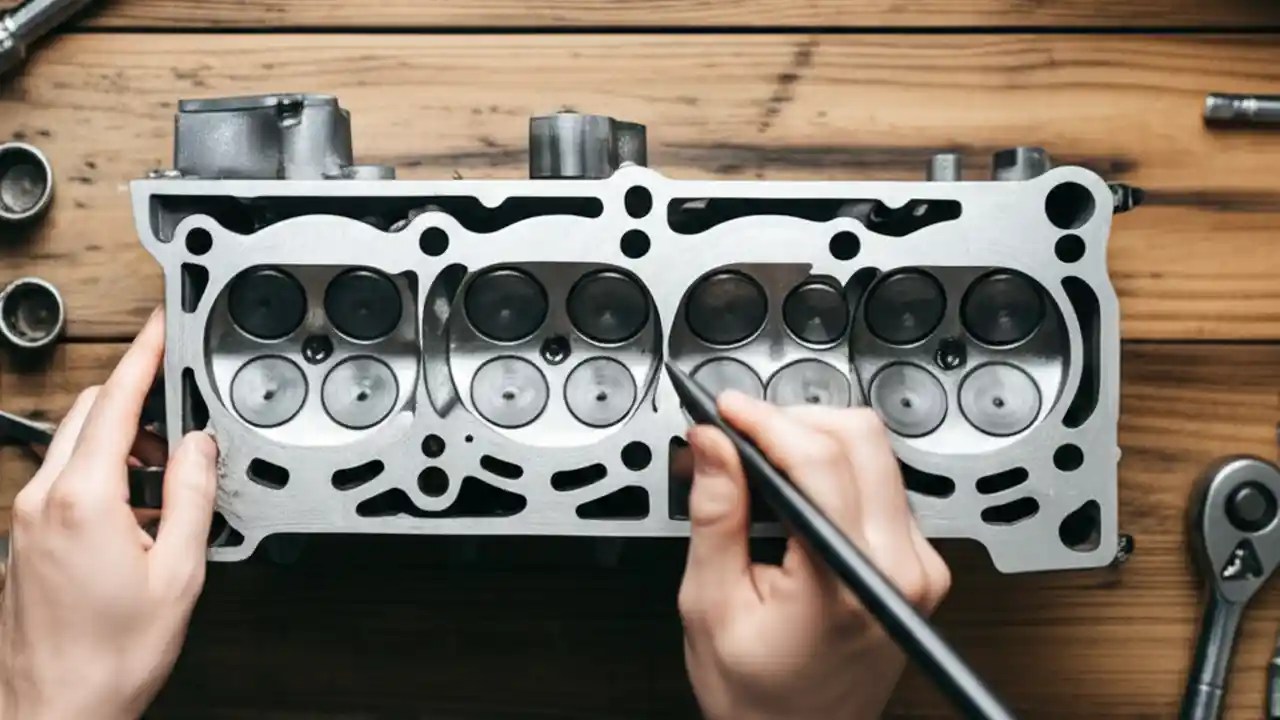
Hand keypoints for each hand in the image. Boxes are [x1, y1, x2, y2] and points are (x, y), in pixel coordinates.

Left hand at [0, 310, 217, 719]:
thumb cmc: (111, 656)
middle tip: (180, 427)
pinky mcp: (20, 540)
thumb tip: (198, 446)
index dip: (143, 355)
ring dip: (118, 444)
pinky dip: (100, 476)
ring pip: (72, 446)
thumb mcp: (180, 572)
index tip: (160, 326)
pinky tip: (134, 516)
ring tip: (164, 487)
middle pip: (88, 415)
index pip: (115, 400)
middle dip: (136, 405)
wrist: (54, 710)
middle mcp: (42, 500)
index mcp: (84, 499)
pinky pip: (61, 481)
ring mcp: (23, 519)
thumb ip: (192, 494)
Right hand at [678, 392, 950, 719]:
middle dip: (792, 419)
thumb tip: (713, 444)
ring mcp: (919, 565)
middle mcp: (899, 567)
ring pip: (876, 453)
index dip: (767, 421)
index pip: (819, 461)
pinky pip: (884, 484)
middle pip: (861, 439)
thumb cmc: (759, 696)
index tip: (727, 410)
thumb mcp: (711, 604)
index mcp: (844, 581)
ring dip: (814, 440)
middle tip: (740, 432)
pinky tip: (795, 490)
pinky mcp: (920, 564)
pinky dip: (835, 468)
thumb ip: (715, 515)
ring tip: (760, 461)